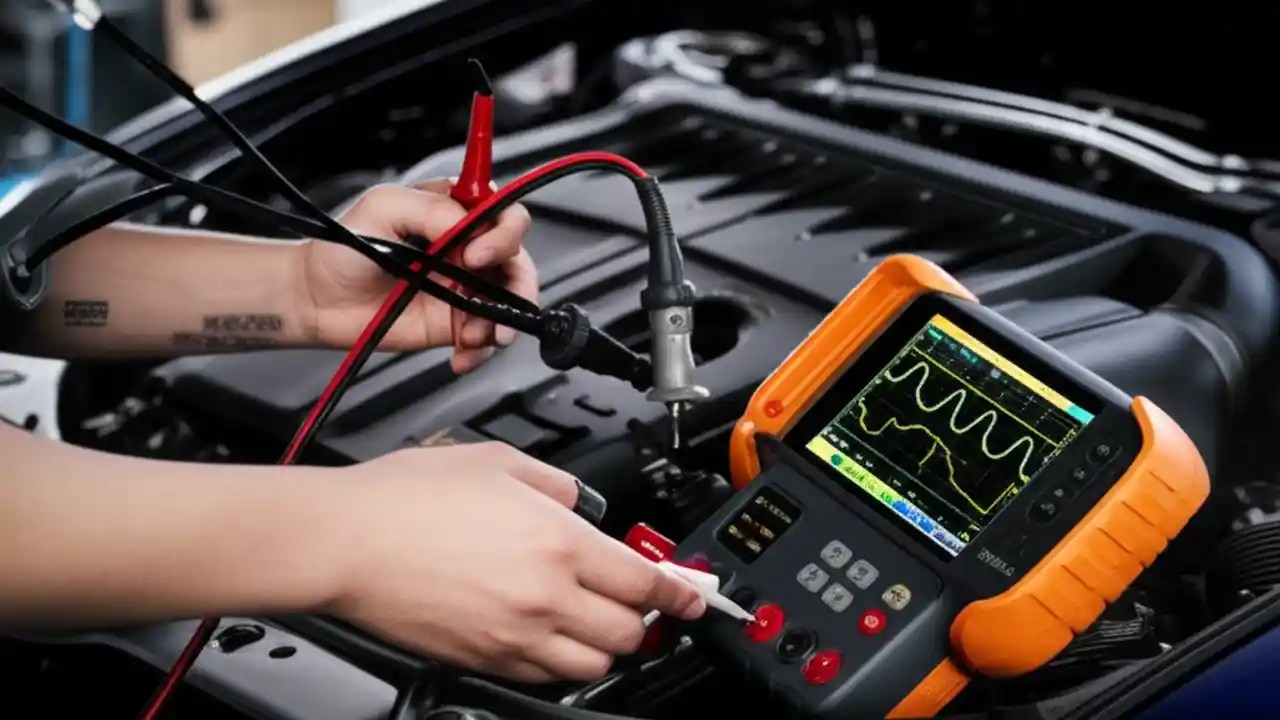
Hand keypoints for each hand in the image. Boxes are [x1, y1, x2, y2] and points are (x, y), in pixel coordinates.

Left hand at [297, 181, 535, 373]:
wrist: (318, 300)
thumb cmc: (342, 248)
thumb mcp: (384, 209)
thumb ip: (433, 210)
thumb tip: (472, 226)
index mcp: (454, 211)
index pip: (503, 213)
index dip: (503, 233)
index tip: (476, 253)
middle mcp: (467, 247)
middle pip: (518, 258)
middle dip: (518, 283)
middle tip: (488, 301)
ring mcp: (465, 287)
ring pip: (512, 301)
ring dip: (503, 321)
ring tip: (473, 336)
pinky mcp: (456, 323)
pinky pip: (487, 337)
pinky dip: (482, 349)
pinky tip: (462, 353)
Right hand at [322, 443, 706, 682]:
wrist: (345, 541)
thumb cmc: (408, 497)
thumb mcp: (499, 463)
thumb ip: (556, 484)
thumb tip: (579, 503)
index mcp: (558, 543)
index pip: (647, 582)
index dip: (681, 592)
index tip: (694, 597)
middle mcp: (544, 597)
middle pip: (629, 633)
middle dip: (644, 619)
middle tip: (636, 600)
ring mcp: (512, 636)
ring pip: (591, 663)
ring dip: (603, 643)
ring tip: (590, 619)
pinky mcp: (482, 659)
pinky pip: (543, 675)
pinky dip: (558, 661)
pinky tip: (545, 633)